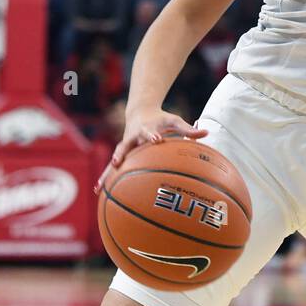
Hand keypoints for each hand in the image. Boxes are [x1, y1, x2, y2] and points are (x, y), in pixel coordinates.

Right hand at [94, 109, 208, 192]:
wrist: (140, 113)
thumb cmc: (161, 120)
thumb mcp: (174, 121)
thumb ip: (189, 129)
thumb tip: (206, 132)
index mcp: (146, 129)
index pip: (149, 132)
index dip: (152, 136)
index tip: (157, 140)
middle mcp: (132, 138)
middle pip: (124, 146)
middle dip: (122, 154)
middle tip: (118, 162)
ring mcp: (125, 147)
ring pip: (114, 160)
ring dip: (107, 172)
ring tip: (100, 186)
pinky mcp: (122, 155)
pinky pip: (113, 168)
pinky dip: (106, 178)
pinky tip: (99, 191)